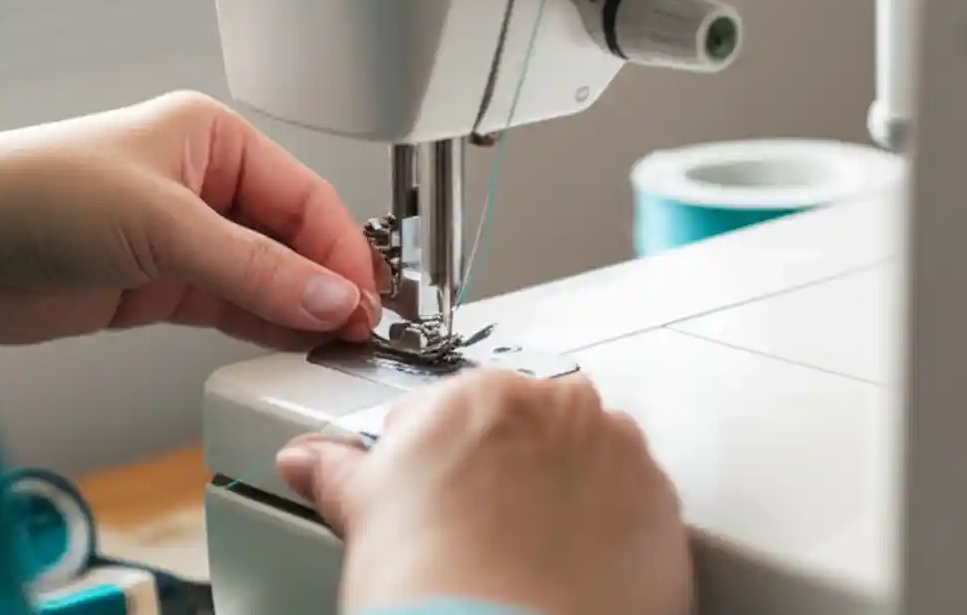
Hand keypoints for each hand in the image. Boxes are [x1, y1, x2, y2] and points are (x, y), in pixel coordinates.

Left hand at [0, 91, 379, 345]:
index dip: (340, 252)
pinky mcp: (156, 288)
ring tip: (335, 346)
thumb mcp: (159, 225)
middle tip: (360, 332)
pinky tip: (290, 345)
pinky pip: (228, 307)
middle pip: (290, 239)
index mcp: (210, 139)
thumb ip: (253, 268)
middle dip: (325, 283)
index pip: (303, 197)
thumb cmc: (31, 194)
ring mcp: (180, 239)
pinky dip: (260, 327)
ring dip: (297, 310)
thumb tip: (333, 298)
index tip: (366, 302)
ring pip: (263, 277)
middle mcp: (200, 184)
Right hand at [275, 370, 691, 614]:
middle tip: (480, 527)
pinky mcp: (663, 507)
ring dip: (563, 491)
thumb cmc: (434, 578)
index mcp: (481, 392)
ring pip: (586, 458)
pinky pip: (632, 504)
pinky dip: (607, 528)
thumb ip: (338, 470)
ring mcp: (618, 454)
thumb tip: (306, 460)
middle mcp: (559, 406)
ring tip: (528, 553)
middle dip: (507, 466)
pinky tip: (570, 568)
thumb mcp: (367, 512)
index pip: (455, 408)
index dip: (440, 459)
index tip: (438, 495)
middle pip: (528, 425)